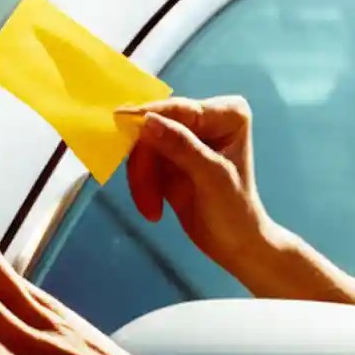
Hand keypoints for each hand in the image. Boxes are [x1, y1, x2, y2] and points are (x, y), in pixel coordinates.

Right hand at [119, 96, 273, 265]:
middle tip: (146, 200)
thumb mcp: (211, 176)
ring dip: (143, 180)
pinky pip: (143, 161)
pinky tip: (153, 208)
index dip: (150, 117)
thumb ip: (181, 146)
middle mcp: (206, 118)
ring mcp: (186, 137)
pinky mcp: (169, 156)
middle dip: (147, 164)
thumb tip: (146, 121)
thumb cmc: (234, 210)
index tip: (120, 120)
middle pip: (157, 126)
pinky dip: (143, 185)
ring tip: (152, 211)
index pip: (180, 110)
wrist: (234, 245)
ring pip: (145, 145)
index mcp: (227, 113)